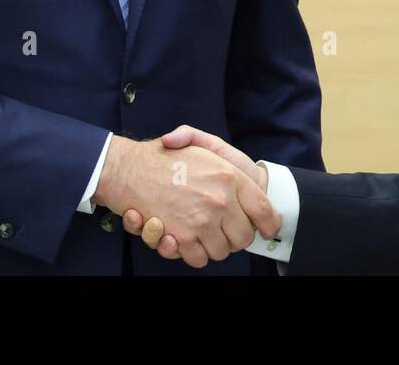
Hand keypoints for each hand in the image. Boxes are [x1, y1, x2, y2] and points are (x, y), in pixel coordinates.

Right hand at [122, 125, 269, 261]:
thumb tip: (242, 172)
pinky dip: (193, 254)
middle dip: (236, 237)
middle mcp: (220, 200)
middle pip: (244, 238)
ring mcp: (201, 221)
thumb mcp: (198, 140)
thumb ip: (221, 151)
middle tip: (224, 229)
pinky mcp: (181, 238)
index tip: (268, 229)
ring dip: (213, 246)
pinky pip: (198, 259)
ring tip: (201, 231)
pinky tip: (185, 238)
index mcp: (230, 176)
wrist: (129, 169)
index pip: (264, 210)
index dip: (270, 224)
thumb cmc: (165, 156)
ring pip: (222, 252)